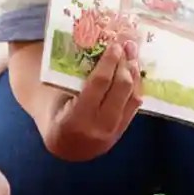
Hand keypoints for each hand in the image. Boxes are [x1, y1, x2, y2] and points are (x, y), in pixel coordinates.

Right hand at [44, 43, 142, 161]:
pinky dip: (136, 85)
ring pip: (133, 96)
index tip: (114, 45)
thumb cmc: (56, 118)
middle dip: (125, 63)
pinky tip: (134, 71)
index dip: (110, 61)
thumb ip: (73, 79)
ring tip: (133, 54)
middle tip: (126, 45)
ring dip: (135, 72)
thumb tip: (93, 48)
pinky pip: (135, 104)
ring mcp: (114, 131)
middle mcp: (99, 127)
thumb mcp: (57, 100)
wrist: (66, 149)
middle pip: (121, 88)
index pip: (99, 83)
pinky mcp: (123, 131)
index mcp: (77, 118)